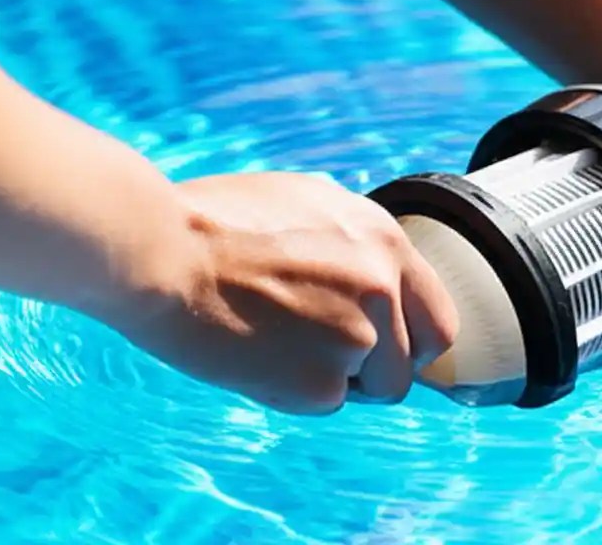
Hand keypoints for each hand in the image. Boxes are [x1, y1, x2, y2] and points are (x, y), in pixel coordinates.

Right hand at [109, 171, 458, 413]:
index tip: (386, 347)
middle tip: (332, 358)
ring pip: (367, 387)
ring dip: (332, 377)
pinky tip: (255, 354)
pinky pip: (323, 402)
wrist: (163, 252)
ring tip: (276, 341)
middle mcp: (384, 286)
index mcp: (385, 239)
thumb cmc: (215, 222)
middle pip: (414, 362)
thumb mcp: (304, 198)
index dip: (411, 339)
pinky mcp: (322, 381)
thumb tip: (370, 253)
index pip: (438, 315)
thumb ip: (352, 234)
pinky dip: (293, 390)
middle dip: (383, 369)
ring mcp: (357, 335)